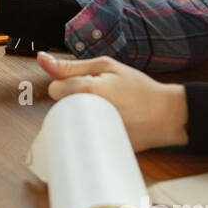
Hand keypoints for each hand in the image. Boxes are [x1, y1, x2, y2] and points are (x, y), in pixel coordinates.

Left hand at [37, 52, 188, 150]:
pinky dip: (90, 132)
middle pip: (60, 107)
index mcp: (88, 90)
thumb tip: (42, 59)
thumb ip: (71, 65)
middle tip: (98, 98)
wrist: (166, 115)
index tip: (85, 83)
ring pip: (69, 123)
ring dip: (80, 117)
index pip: (54, 89)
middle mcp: (88, 114)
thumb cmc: (138, 88)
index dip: (68, 83)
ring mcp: (93, 135)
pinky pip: (82, 138)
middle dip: (73, 101)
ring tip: (104, 112)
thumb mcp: (107, 66)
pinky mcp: (98, 148)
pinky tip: (107, 125)